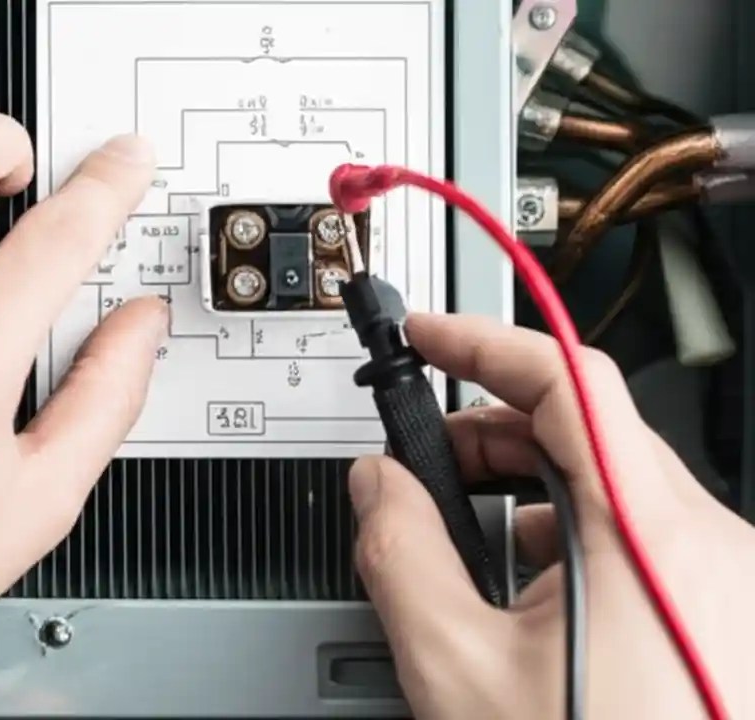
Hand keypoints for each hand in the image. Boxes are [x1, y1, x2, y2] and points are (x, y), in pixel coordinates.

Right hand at [349, 313, 754, 718]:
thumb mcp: (459, 670)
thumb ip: (400, 555)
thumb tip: (377, 487)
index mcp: (648, 536)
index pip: (566, 382)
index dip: (483, 343)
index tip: (427, 334)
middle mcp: (705, 545)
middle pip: (587, 431)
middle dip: (491, 431)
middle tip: (421, 458)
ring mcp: (723, 580)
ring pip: (612, 488)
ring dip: (529, 492)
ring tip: (467, 543)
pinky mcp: (721, 612)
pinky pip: (639, 539)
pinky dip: (570, 538)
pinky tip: (526, 593)